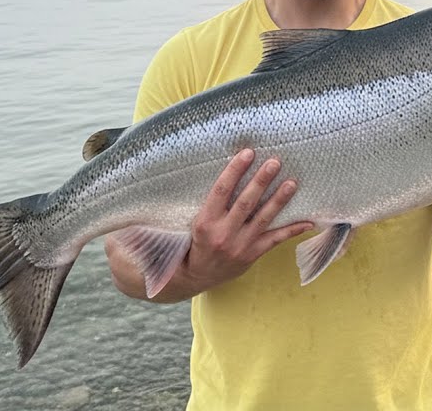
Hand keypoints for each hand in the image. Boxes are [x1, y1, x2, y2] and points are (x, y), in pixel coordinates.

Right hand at [106, 149, 310, 301]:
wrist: (188, 279)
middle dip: (261, 181)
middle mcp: (222, 235)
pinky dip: (293, 230)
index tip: (246, 152)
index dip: (234, 170)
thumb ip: (148, 204)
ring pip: (263, 219)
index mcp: (202, 224)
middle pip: (245, 203)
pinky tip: (310, 219)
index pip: (221, 191)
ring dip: (279, 200)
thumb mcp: (161, 225)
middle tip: (274, 160)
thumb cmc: (176, 242)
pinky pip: (276, 241)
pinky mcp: (253, 255)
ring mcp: (240, 247)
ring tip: (292, 181)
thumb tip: (121, 178)